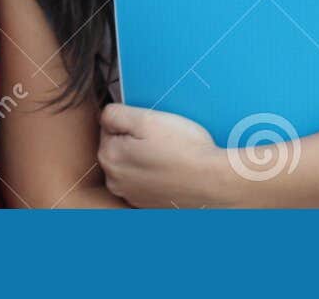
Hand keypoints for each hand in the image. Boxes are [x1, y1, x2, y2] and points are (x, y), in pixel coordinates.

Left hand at [98, 104, 238, 207]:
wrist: (214, 183)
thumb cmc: (184, 149)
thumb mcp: (146, 119)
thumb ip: (115, 114)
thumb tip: (104, 116)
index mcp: (109, 157)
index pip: (109, 126)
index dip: (131, 121)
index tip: (150, 126)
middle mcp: (115, 181)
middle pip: (119, 147)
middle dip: (136, 140)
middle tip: (162, 138)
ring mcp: (132, 196)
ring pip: (133, 165)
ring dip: (146, 158)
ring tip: (170, 154)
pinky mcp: (149, 204)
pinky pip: (147, 182)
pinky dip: (156, 175)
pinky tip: (173, 170)